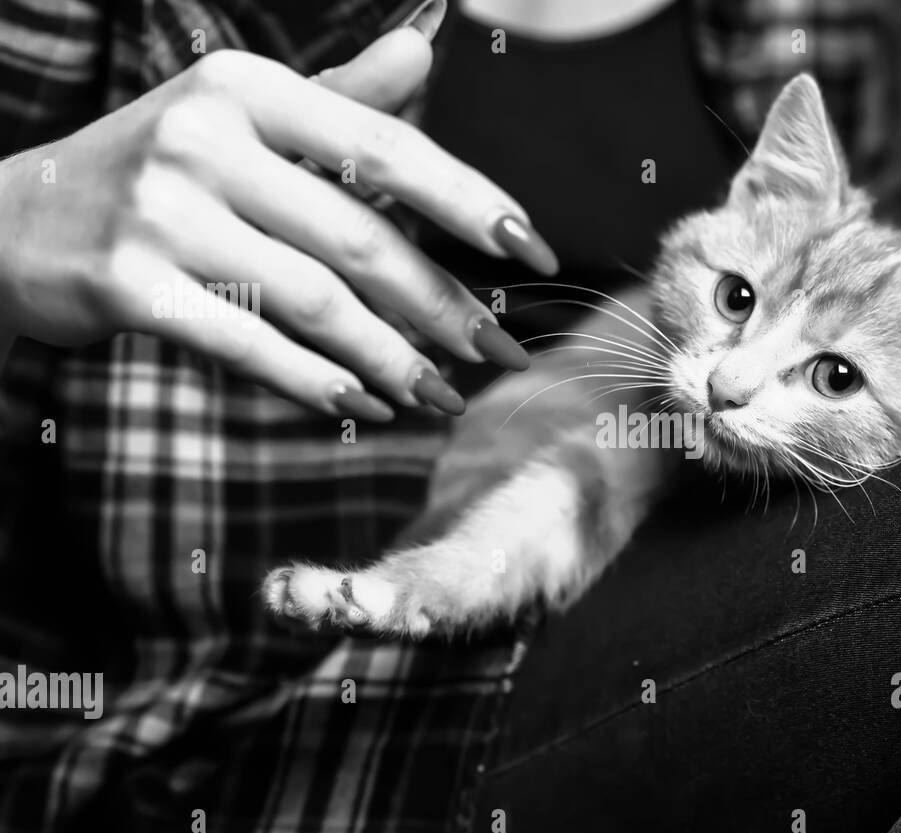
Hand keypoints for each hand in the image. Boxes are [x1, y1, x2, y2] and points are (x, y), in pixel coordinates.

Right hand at [0, 10, 552, 419]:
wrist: (18, 218)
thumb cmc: (160, 169)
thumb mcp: (244, 116)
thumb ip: (340, 98)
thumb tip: (426, 49)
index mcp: (249, 87)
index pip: (388, 148)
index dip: (472, 204)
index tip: (537, 251)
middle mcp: (205, 137)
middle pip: (361, 238)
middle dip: (444, 305)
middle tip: (500, 351)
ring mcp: (162, 212)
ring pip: (314, 301)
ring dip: (391, 359)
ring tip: (442, 395)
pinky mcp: (130, 285)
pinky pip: (248, 344)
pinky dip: (314, 382)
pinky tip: (363, 404)